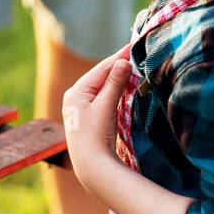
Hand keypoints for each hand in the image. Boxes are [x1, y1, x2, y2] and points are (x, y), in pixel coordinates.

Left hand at [61, 44, 131, 184]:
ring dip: (119, 78)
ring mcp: (83, 107)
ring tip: (135, 65)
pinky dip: (117, 91)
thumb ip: (115, 84)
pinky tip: (127, 86)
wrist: (91, 167)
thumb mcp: (106, 107)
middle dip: (119, 66)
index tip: (132, 46)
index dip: (118, 58)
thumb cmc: (96, 136)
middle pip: (102, 76)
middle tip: (137, 53)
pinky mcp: (91, 117)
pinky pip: (106, 97)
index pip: (101, 69)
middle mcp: (76, 97)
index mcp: (76, 92)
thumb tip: (123, 61)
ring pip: (105, 87)